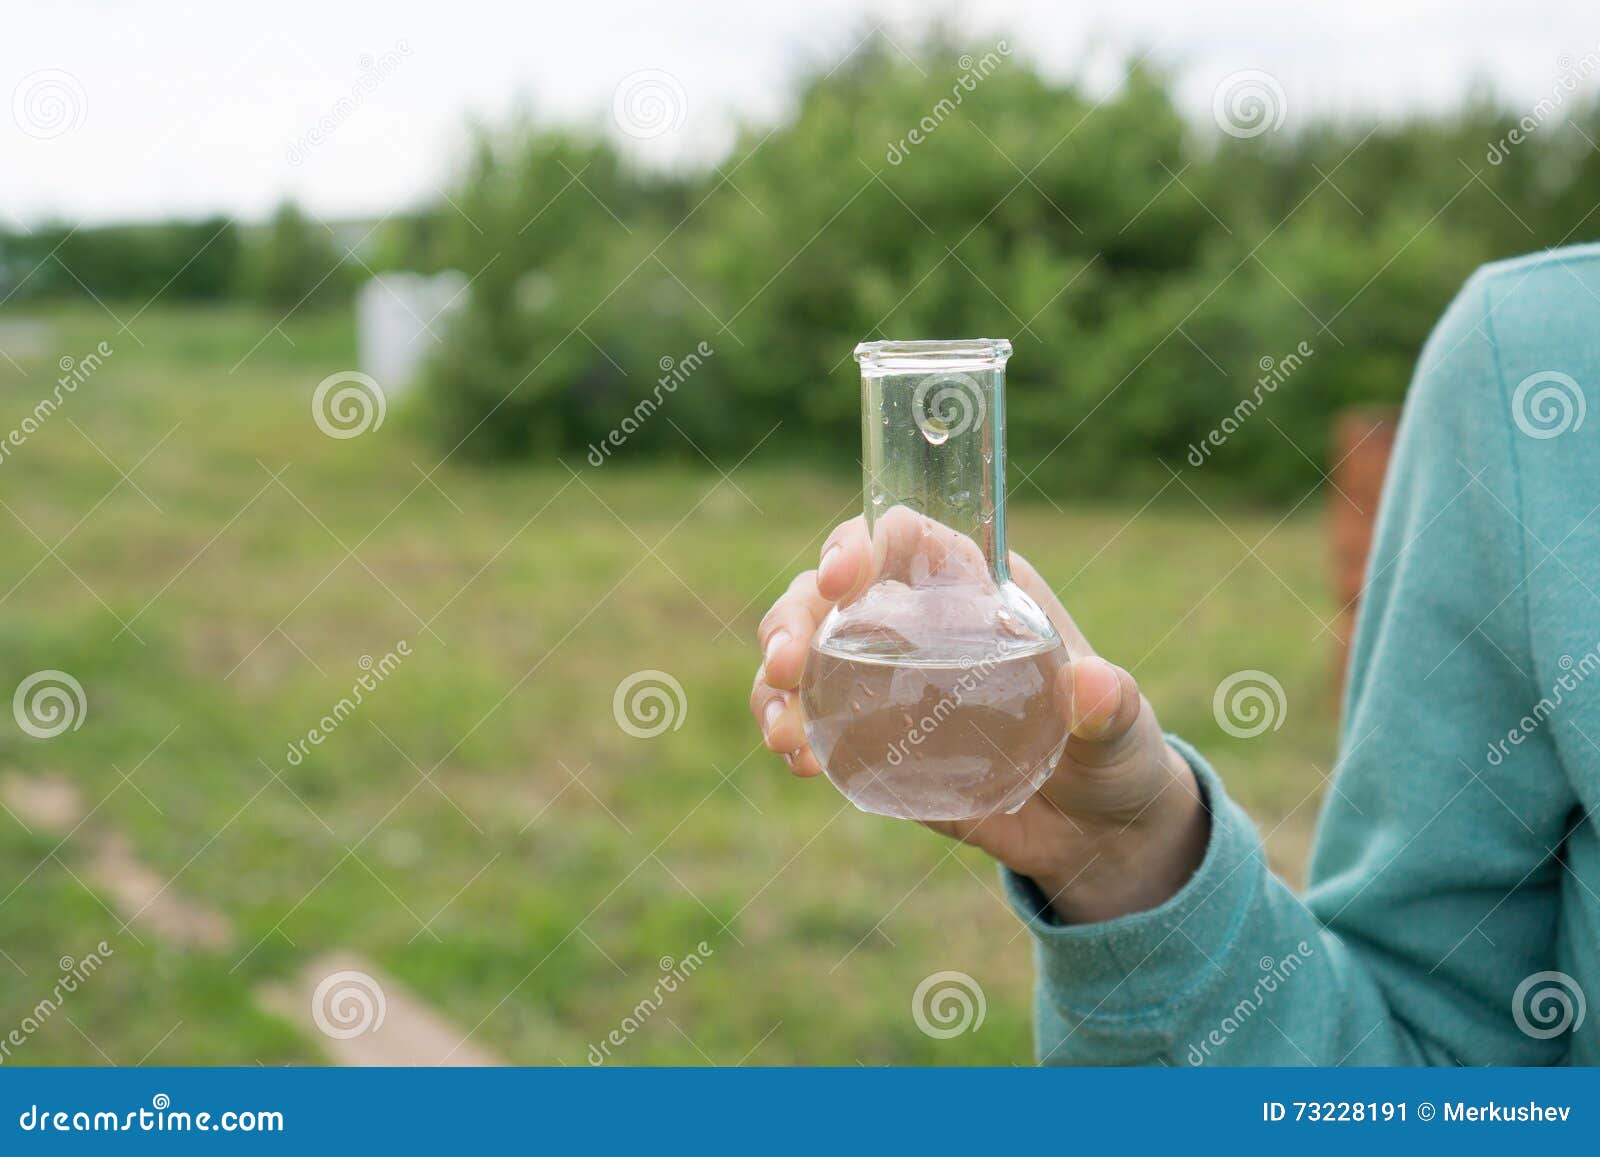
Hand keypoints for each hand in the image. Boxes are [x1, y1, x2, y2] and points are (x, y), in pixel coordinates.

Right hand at [751, 514, 1208, 923]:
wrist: (1094, 832)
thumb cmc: (1115, 754)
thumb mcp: (1121, 728)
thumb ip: (1112, 707)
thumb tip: (1092, 687)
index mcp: (975, 589)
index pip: (899, 538)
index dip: (857, 543)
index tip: (839, 581)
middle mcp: (919, 621)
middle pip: (828, 592)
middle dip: (792, 619)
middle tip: (785, 669)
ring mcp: (885, 679)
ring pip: (803, 650)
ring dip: (775, 683)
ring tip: (782, 733)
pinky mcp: (869, 737)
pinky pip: (809, 716)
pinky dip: (787, 729)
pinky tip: (797, 762)